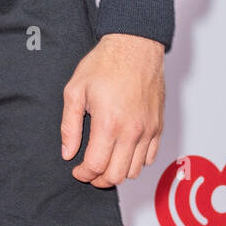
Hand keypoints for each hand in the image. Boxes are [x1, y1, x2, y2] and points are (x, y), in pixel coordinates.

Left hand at [61, 33, 164, 186]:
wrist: (134, 46)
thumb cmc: (104, 63)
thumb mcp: (75, 90)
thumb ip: (69, 125)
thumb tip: (68, 152)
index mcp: (108, 123)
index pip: (96, 166)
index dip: (83, 174)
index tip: (77, 170)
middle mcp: (132, 131)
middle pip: (116, 175)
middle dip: (99, 179)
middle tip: (89, 171)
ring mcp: (148, 130)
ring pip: (134, 170)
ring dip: (117, 172)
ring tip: (105, 161)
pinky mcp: (158, 126)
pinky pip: (150, 157)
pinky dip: (136, 162)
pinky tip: (123, 152)